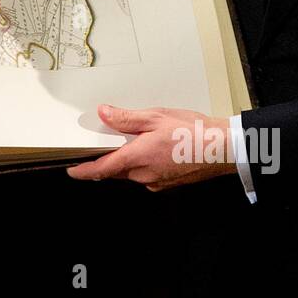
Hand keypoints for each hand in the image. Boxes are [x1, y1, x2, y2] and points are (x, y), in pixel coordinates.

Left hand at [66, 105, 234, 190]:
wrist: (224, 148)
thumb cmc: (194, 133)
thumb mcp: (156, 116)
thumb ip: (126, 118)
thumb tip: (105, 114)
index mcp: (137, 158)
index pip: (102, 169)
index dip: (84, 171)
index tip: (72, 170)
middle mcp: (145, 175)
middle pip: (117, 170)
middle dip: (112, 157)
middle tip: (114, 138)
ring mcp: (157, 182)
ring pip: (133, 172)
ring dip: (131, 158)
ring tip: (146, 138)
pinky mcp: (168, 183)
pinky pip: (148, 174)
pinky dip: (146, 162)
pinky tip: (159, 148)